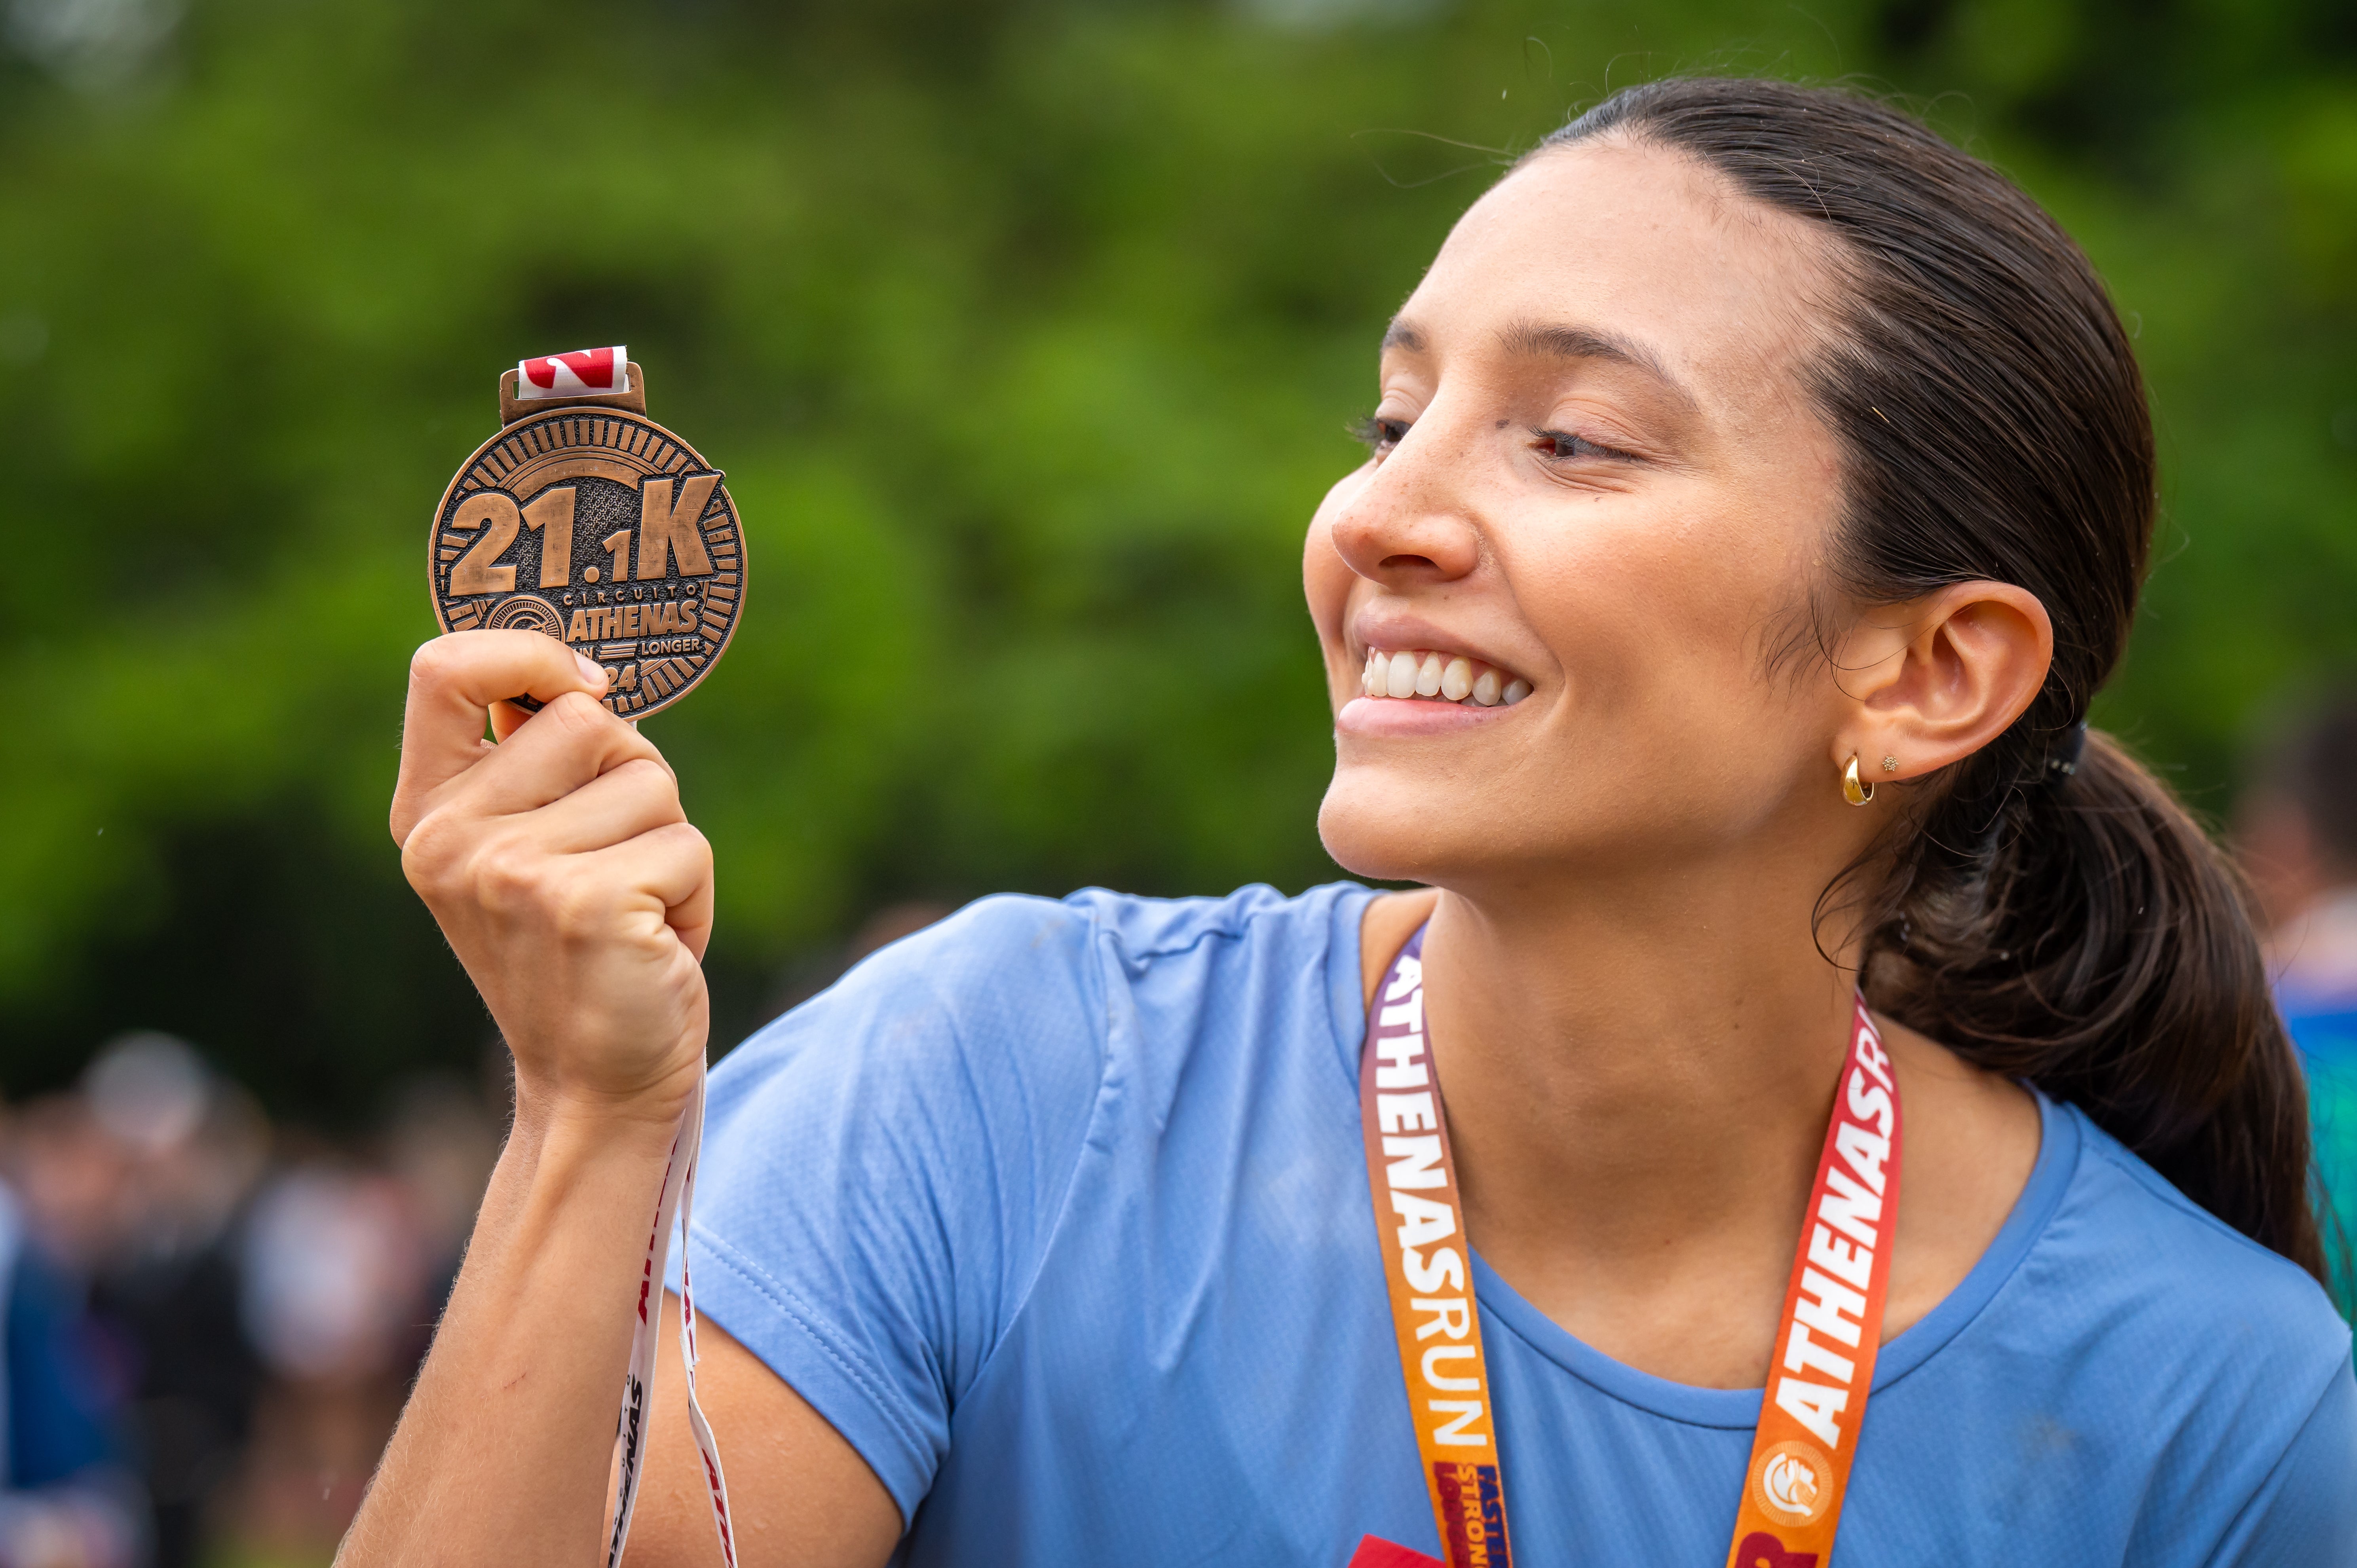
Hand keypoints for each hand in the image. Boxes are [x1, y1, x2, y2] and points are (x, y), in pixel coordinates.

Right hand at [391, 631, 712, 1122]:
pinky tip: (656, 946)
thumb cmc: (582, 955)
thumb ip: (539, 767)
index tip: (584, 689)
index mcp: (428, 814)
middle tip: (617, 866)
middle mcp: (454, 840)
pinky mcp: (588, 905)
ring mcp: (515, 874)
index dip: (530, 654)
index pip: (443, 669)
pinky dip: (695, 894)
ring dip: (670, 845)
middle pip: (592, 720)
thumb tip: (586, 678)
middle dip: (636, 782)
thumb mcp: (531, 851)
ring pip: (652, 781)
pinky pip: (687, 846)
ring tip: (635, 915)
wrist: (594, 1085)